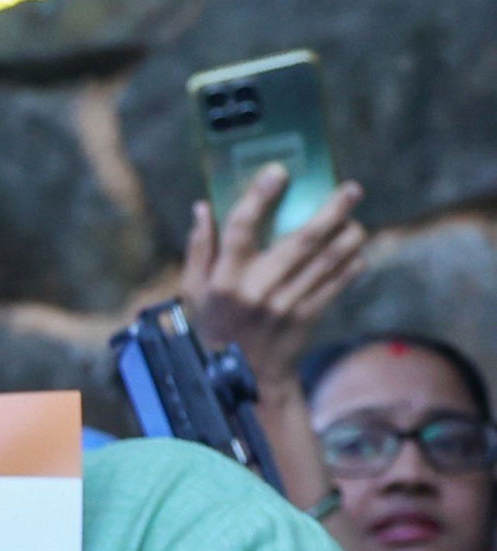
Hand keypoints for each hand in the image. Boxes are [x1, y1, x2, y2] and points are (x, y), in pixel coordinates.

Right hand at [183, 165, 370, 395]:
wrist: (240, 378)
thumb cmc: (214, 326)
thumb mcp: (193, 291)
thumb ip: (198, 249)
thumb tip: (204, 207)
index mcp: (224, 279)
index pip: (241, 229)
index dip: (259, 197)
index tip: (278, 172)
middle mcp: (256, 290)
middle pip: (301, 240)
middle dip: (331, 210)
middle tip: (351, 189)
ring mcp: (285, 305)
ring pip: (328, 261)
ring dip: (349, 236)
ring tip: (356, 221)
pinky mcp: (306, 319)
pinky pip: (337, 285)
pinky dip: (351, 266)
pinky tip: (357, 252)